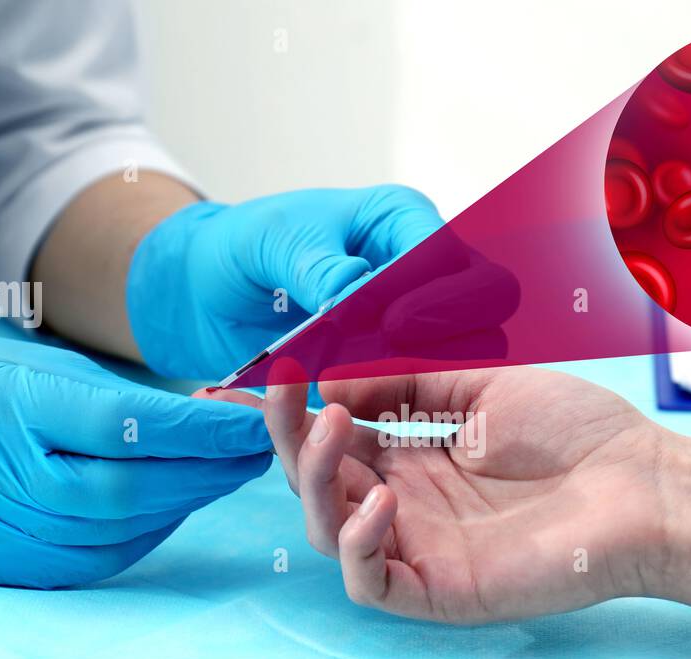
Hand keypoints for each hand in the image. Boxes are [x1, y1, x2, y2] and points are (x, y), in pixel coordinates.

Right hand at [0, 336, 270, 586]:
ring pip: (109, 533)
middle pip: (119, 490)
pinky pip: (86, 562)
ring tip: (218, 478)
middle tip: (250, 455)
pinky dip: (140, 537)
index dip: (198, 433)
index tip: (253, 425)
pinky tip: (169, 510)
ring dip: (180, 508)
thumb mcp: (43, 366)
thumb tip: (223, 425)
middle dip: (201, 475)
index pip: (118, 424)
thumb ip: (124, 401)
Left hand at [127, 185, 450, 378]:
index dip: (434, 292)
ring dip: (425, 374)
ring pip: (468, 352)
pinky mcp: (395, 370)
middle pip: (486, 299)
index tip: (391, 325)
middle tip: (392, 355)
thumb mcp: (271, 242)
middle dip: (450, 332)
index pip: (449, 253)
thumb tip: (358, 286)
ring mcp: (416, 324)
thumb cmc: (239, 246)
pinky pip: (425, 391)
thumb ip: (316, 263)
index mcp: (400, 221)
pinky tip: (348, 404)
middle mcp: (423, 271)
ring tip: (360, 383)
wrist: (204, 292)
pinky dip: (395, 401)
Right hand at [206, 366, 690, 621]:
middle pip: (317, 481)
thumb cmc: (580, 434)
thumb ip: (408, 382)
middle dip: (290, 435)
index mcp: (414, 456)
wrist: (644, 485)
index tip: (280, 363)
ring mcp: (420, 547)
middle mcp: (408, 502)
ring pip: (329, 528)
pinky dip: (359, 544)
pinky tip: (380, 499)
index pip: (334, 436)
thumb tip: (332, 377)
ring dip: (313, 479)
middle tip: (290, 388)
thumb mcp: (484, 386)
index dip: (297, 405)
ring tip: (333, 427)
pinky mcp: (441, 590)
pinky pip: (371, 582)